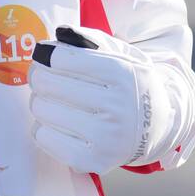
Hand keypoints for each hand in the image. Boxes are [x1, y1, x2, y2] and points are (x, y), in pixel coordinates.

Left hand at [27, 25, 177, 174]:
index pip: (63, 59)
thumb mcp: (120, 54)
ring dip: (39, 100)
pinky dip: (41, 126)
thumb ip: (89, 39)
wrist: (156, 126)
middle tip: (41, 74)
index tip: (44, 53)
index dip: (46, 53)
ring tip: (51, 98)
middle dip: (38, 74)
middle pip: (47, 83)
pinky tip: (55, 121)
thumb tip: (59, 34)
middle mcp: (117, 107)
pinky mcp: (93, 161)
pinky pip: (43, 137)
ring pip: (42, 109)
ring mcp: (106, 138)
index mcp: (123, 74)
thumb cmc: (128, 84)